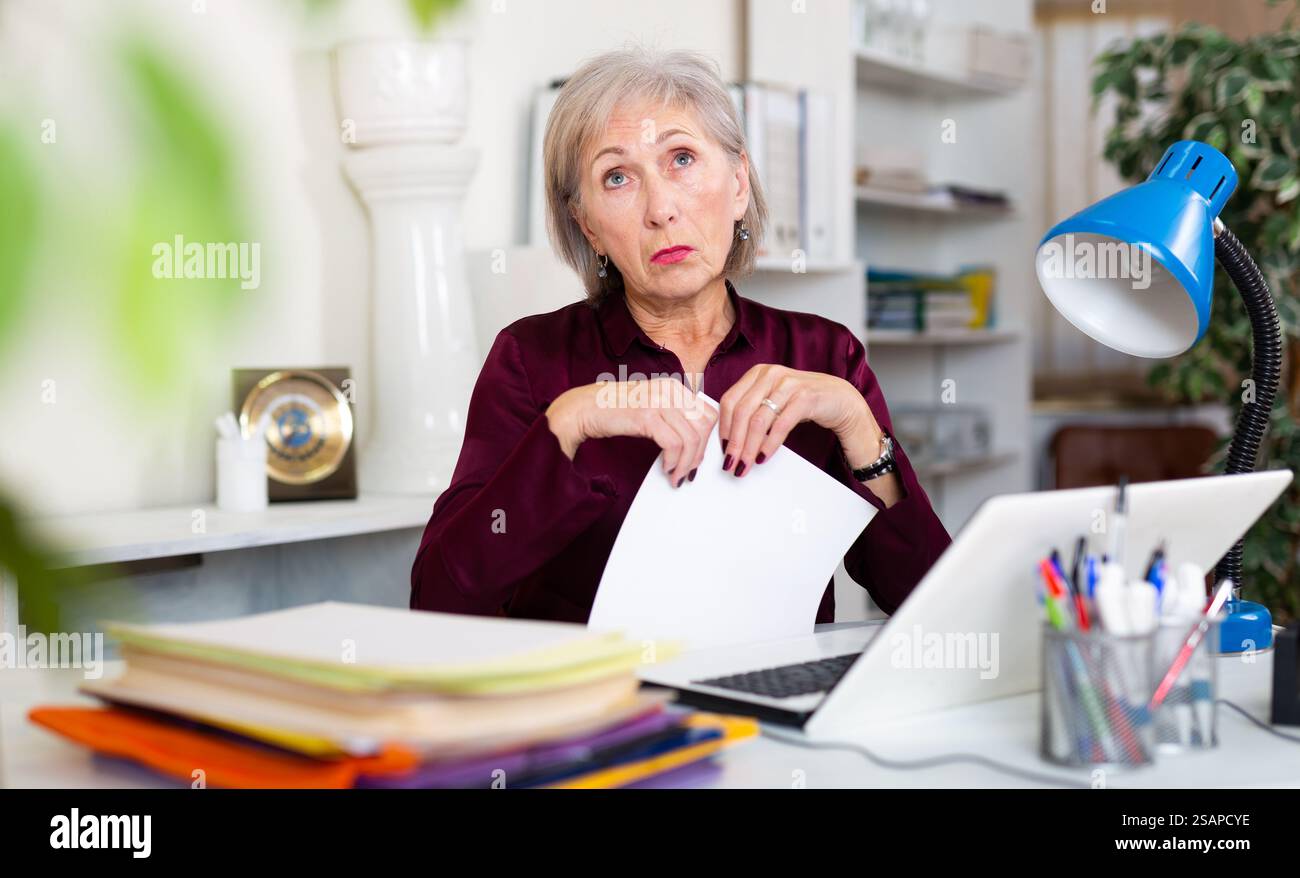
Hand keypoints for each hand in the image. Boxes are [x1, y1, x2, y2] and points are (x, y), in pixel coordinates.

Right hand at [545, 377, 717, 487]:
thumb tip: (695, 444)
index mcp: (674, 387)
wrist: (584, 408)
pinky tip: (666, 468)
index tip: (697, 457)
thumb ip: (673, 418)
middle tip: (688, 472)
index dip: (707, 439)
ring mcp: (658, 401)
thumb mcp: (652, 408)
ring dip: (685, 463)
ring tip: (676, 475)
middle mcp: (669, 390)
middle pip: (703, 427)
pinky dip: (673, 461)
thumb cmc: (615, 411)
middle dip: (698, 455)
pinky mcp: (646, 415)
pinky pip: (673, 444)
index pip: (708, 413)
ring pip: (691, 438)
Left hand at [717, 363, 881, 477]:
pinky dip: (770, 443)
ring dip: (749, 447)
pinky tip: (764, 456)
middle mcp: (770, 374)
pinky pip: (780, 425)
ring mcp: (788, 384)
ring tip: (746, 464)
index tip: (722, 449)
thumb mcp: (772, 399)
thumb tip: (729, 439)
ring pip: (758, 420)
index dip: (723, 427)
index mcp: (757, 373)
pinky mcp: (805, 397)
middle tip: (731, 463)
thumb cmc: (801, 401)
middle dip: (734, 442)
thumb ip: (752, 410)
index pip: (729, 400)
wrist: (839, 398)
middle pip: (741, 412)